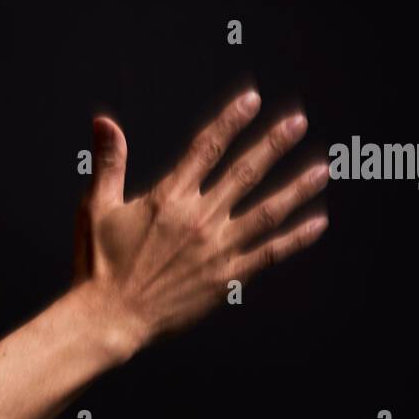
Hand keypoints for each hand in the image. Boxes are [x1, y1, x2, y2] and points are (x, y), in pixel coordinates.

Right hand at [72, 89, 328, 356]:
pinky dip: (295, 239)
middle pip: (245, 173)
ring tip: (322, 170)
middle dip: (273, 145)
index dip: (230, 121)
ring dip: (296, 188)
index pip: (206, 148)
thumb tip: (103, 120)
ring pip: (267, 211)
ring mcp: (216, 249)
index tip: (252, 100)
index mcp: (168, 198)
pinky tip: (316, 224)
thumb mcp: (96, 207)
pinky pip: (269, 254)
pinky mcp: (226, 278)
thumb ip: (108, 162)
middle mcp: (199, 218)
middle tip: (298, 122)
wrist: (109, 317)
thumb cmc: (98, 263)